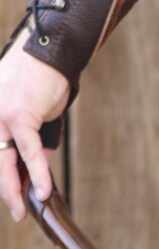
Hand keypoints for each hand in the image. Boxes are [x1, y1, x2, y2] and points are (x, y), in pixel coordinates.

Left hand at [0, 27, 69, 222]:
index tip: (12, 194)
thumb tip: (38, 159)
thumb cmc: (42, 77)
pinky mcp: (19, 118)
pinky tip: (44, 189)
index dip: (3, 177)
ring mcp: (0, 118)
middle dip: (6, 190)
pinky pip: (27, 152)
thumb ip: (31, 134)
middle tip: (17, 211)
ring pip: (5, 163)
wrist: (50, 51)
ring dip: (15, 190)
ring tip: (24, 210)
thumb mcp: (34, 111)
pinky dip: (38, 172)